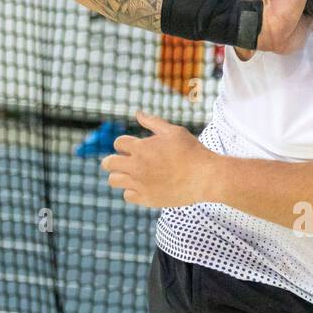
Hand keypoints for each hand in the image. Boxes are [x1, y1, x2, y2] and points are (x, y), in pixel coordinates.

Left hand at [100, 111, 214, 207]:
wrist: (204, 177)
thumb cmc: (191, 151)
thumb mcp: (173, 131)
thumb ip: (153, 122)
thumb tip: (138, 113)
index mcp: (141, 148)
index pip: (118, 143)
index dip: (125, 144)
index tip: (133, 148)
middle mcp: (136, 166)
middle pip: (108, 163)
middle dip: (113, 160)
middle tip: (123, 162)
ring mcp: (140, 184)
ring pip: (114, 181)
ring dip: (120, 176)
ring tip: (132, 175)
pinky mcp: (147, 199)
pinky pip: (127, 196)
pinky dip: (132, 191)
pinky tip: (143, 187)